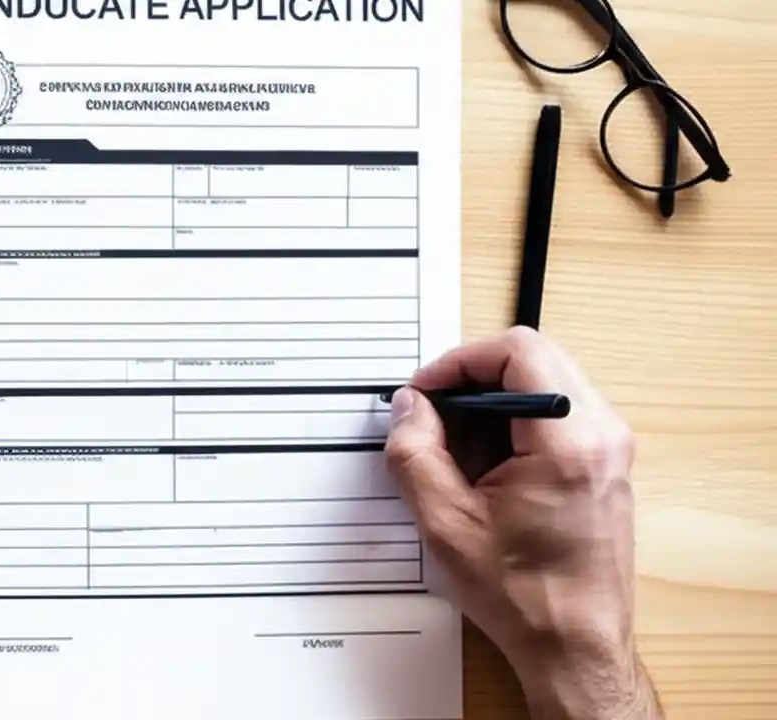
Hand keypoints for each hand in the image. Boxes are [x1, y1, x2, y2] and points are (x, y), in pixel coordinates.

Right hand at [385, 328, 661, 719]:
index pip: (519, 351)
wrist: (576, 646)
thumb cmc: (524, 597)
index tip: (425, 392)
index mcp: (568, 443)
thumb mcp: (446, 524)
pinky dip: (513, 422)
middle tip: (433, 413)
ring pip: (544, 383)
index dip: (459, 361)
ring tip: (455, 447)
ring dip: (492, 401)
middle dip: (473, 378)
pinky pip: (557, 413)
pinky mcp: (606, 464)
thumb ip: (415, 453)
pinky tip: (484, 466)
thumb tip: (409, 407)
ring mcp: (610, 449)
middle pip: (534, 359)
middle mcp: (601, 435)